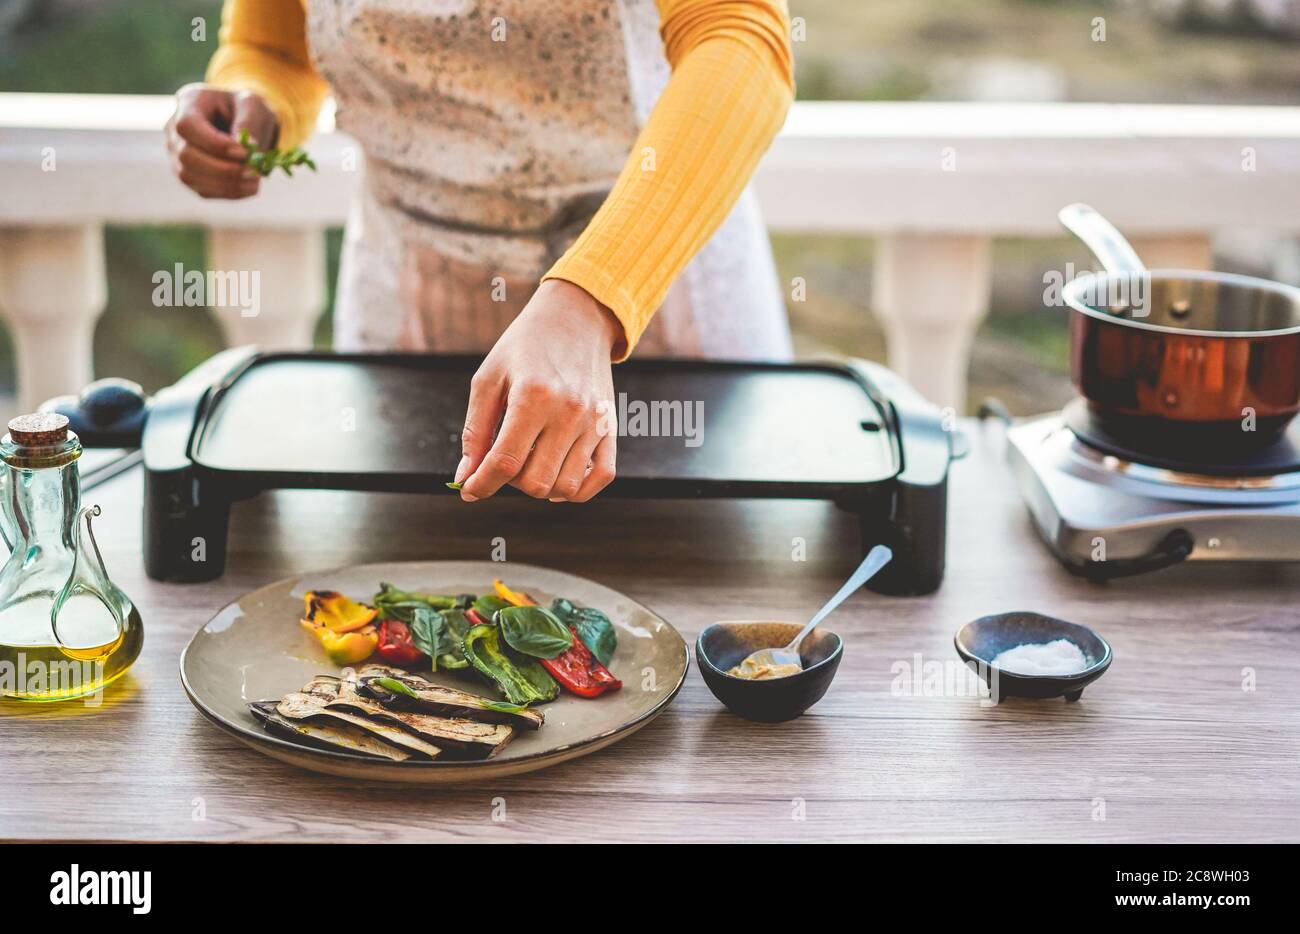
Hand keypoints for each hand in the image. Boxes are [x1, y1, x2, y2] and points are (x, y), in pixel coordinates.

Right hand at [165, 83, 277, 198]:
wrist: (245, 122)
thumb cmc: (246, 108)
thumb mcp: (253, 104)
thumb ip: (249, 122)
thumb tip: (247, 148)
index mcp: (188, 102)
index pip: (188, 126)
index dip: (214, 144)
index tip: (244, 153)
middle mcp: (174, 130)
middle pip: (186, 155)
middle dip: (222, 169)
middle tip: (253, 172)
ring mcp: (177, 154)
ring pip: (190, 177)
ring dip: (225, 185)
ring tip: (255, 182)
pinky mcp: (190, 176)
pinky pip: (202, 190)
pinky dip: (227, 192)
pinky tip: (248, 188)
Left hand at [458, 279, 621, 502]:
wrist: (576, 318)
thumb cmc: (526, 345)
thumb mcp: (489, 378)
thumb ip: (475, 430)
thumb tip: (466, 476)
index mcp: (533, 396)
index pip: (505, 462)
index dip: (481, 485)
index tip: (469, 490)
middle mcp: (569, 412)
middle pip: (536, 482)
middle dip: (510, 483)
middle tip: (503, 461)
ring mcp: (595, 422)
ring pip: (565, 487)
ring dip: (541, 486)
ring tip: (529, 462)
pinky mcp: (611, 426)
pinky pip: (601, 477)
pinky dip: (577, 490)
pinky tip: (557, 476)